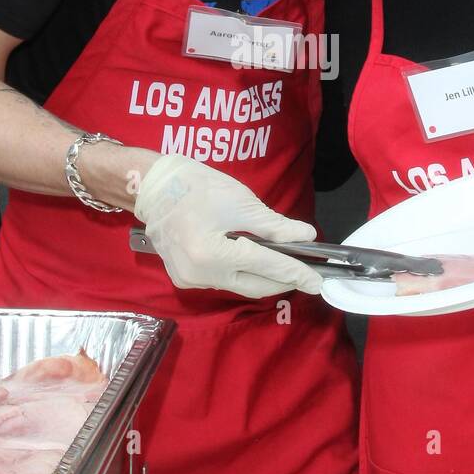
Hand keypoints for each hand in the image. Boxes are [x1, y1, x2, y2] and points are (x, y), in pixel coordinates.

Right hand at [133, 153, 322, 297]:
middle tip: (307, 275)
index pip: (266, 266)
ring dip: (262, 277)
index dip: (296, 272)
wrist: (154, 186)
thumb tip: (305, 237)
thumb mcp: (241, 202)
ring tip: (283, 264)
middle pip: (254, 286)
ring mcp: (190, 279)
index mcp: (212, 254)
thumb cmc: (197, 186)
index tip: (318, 281)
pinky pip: (222, 281)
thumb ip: (274, 225)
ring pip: (239, 285)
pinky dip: (241, 273)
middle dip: (282, 281)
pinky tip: (252, 260)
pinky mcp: (184, 278)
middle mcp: (200, 274)